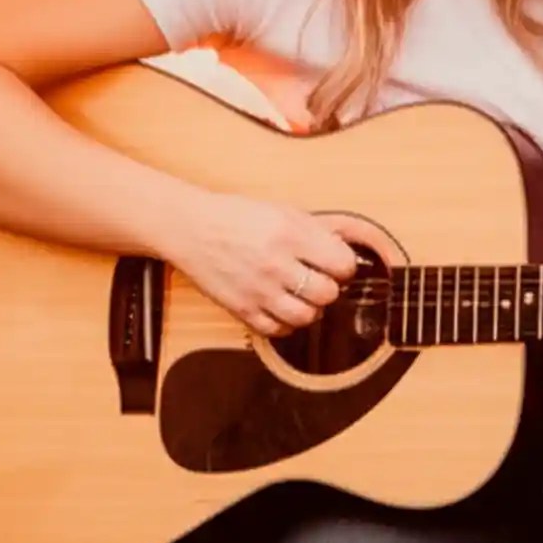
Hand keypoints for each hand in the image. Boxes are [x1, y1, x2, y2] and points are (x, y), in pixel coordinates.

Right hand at [162, 192, 357, 336]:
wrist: (191, 229)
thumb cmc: (237, 217)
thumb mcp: (283, 212)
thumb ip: (319, 229)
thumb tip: (351, 243)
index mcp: (290, 234)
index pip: (342, 264)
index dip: (344, 265)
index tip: (336, 263)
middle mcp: (276, 264)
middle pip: (327, 294)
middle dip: (328, 287)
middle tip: (318, 279)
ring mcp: (258, 290)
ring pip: (306, 317)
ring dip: (310, 308)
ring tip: (301, 295)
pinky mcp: (242, 310)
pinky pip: (278, 330)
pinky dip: (286, 322)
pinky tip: (282, 306)